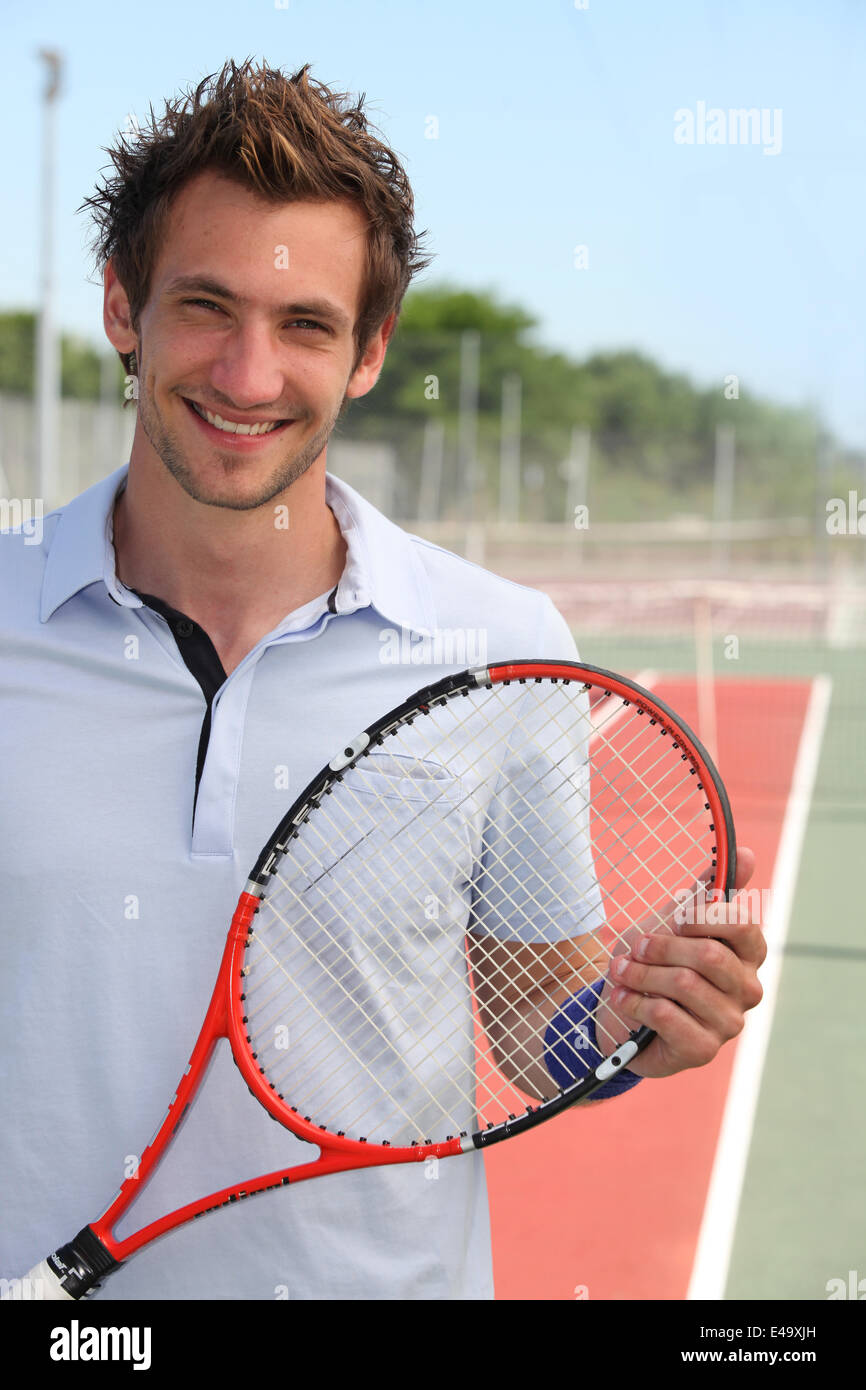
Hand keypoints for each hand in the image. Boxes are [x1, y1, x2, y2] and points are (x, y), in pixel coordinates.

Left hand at [596, 847, 765, 1078]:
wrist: (620, 1009)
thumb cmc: (656, 961)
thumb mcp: (677, 920)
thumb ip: (710, 891)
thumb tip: (749, 853)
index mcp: (748, 954)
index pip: (743, 925)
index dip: (702, 918)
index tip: (674, 919)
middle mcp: (747, 989)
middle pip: (709, 955)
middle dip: (660, 947)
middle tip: (634, 946)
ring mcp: (728, 1023)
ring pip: (683, 983)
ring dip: (640, 973)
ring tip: (621, 971)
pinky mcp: (703, 1050)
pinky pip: (666, 1014)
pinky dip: (635, 1001)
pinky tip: (624, 999)